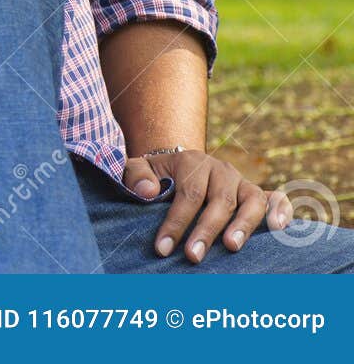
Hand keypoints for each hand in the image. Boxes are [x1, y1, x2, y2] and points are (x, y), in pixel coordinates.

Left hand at [124, 148, 292, 261]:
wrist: (177, 165)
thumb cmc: (156, 175)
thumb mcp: (138, 169)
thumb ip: (136, 176)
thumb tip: (148, 191)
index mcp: (191, 162)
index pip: (188, 195)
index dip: (176, 223)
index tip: (163, 249)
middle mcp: (220, 170)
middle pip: (219, 201)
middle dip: (206, 231)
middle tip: (193, 256)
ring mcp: (241, 181)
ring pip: (252, 200)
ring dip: (244, 225)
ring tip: (231, 248)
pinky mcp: (255, 193)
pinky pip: (276, 198)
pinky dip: (282, 211)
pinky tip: (279, 228)